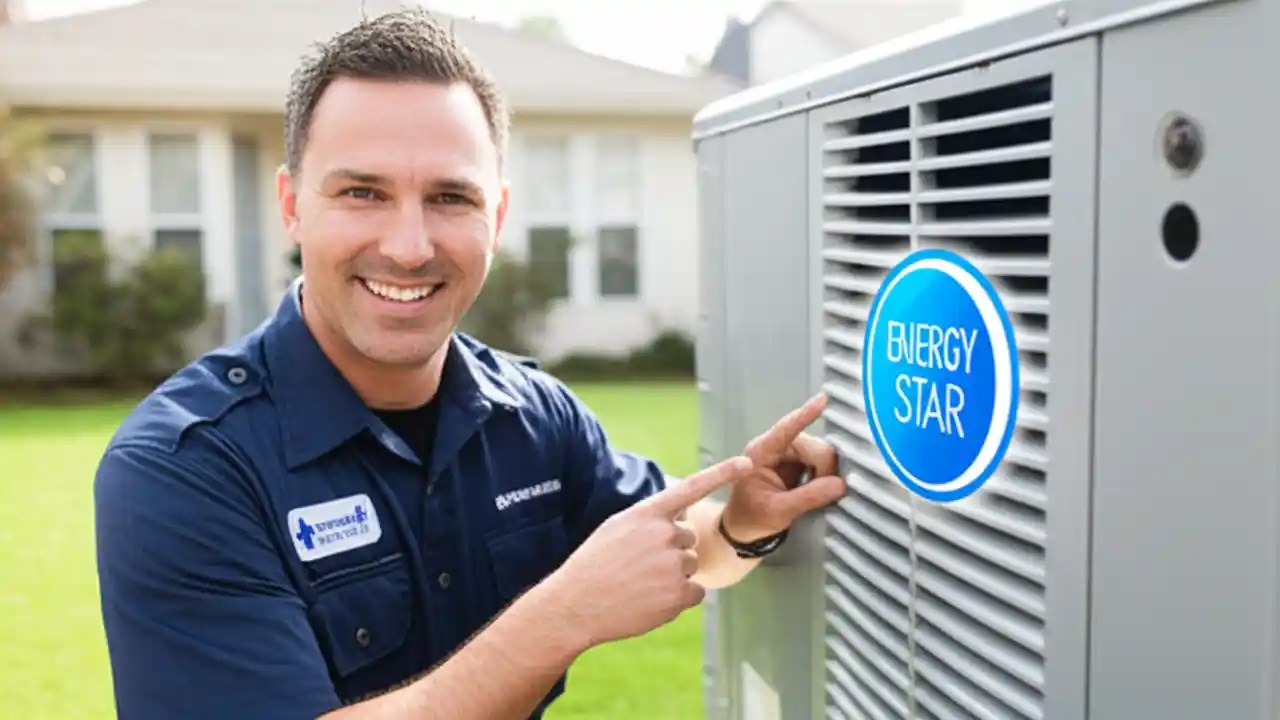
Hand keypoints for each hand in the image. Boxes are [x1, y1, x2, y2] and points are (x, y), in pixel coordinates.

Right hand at [540, 455, 753, 649]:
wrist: (575, 605)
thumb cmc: (593, 566)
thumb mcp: (617, 529)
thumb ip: (651, 521)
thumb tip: (680, 524)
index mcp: (648, 513)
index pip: (692, 487)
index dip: (722, 473)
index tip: (747, 463)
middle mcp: (665, 534)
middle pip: (689, 540)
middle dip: (671, 553)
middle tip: (638, 567)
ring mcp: (673, 564)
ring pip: (691, 566)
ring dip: (672, 577)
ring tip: (639, 585)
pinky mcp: (679, 593)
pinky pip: (695, 592)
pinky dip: (677, 599)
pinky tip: (650, 601)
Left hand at [724, 392, 845, 540]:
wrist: (744, 529)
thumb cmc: (753, 518)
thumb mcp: (779, 512)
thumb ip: (808, 497)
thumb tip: (840, 484)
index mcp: (761, 452)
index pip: (786, 429)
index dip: (805, 415)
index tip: (822, 399)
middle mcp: (775, 447)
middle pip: (813, 446)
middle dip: (823, 469)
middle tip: (821, 493)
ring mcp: (788, 453)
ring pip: (821, 454)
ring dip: (824, 473)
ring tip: (815, 494)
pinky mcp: (798, 462)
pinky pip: (821, 462)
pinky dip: (824, 475)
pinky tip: (817, 488)